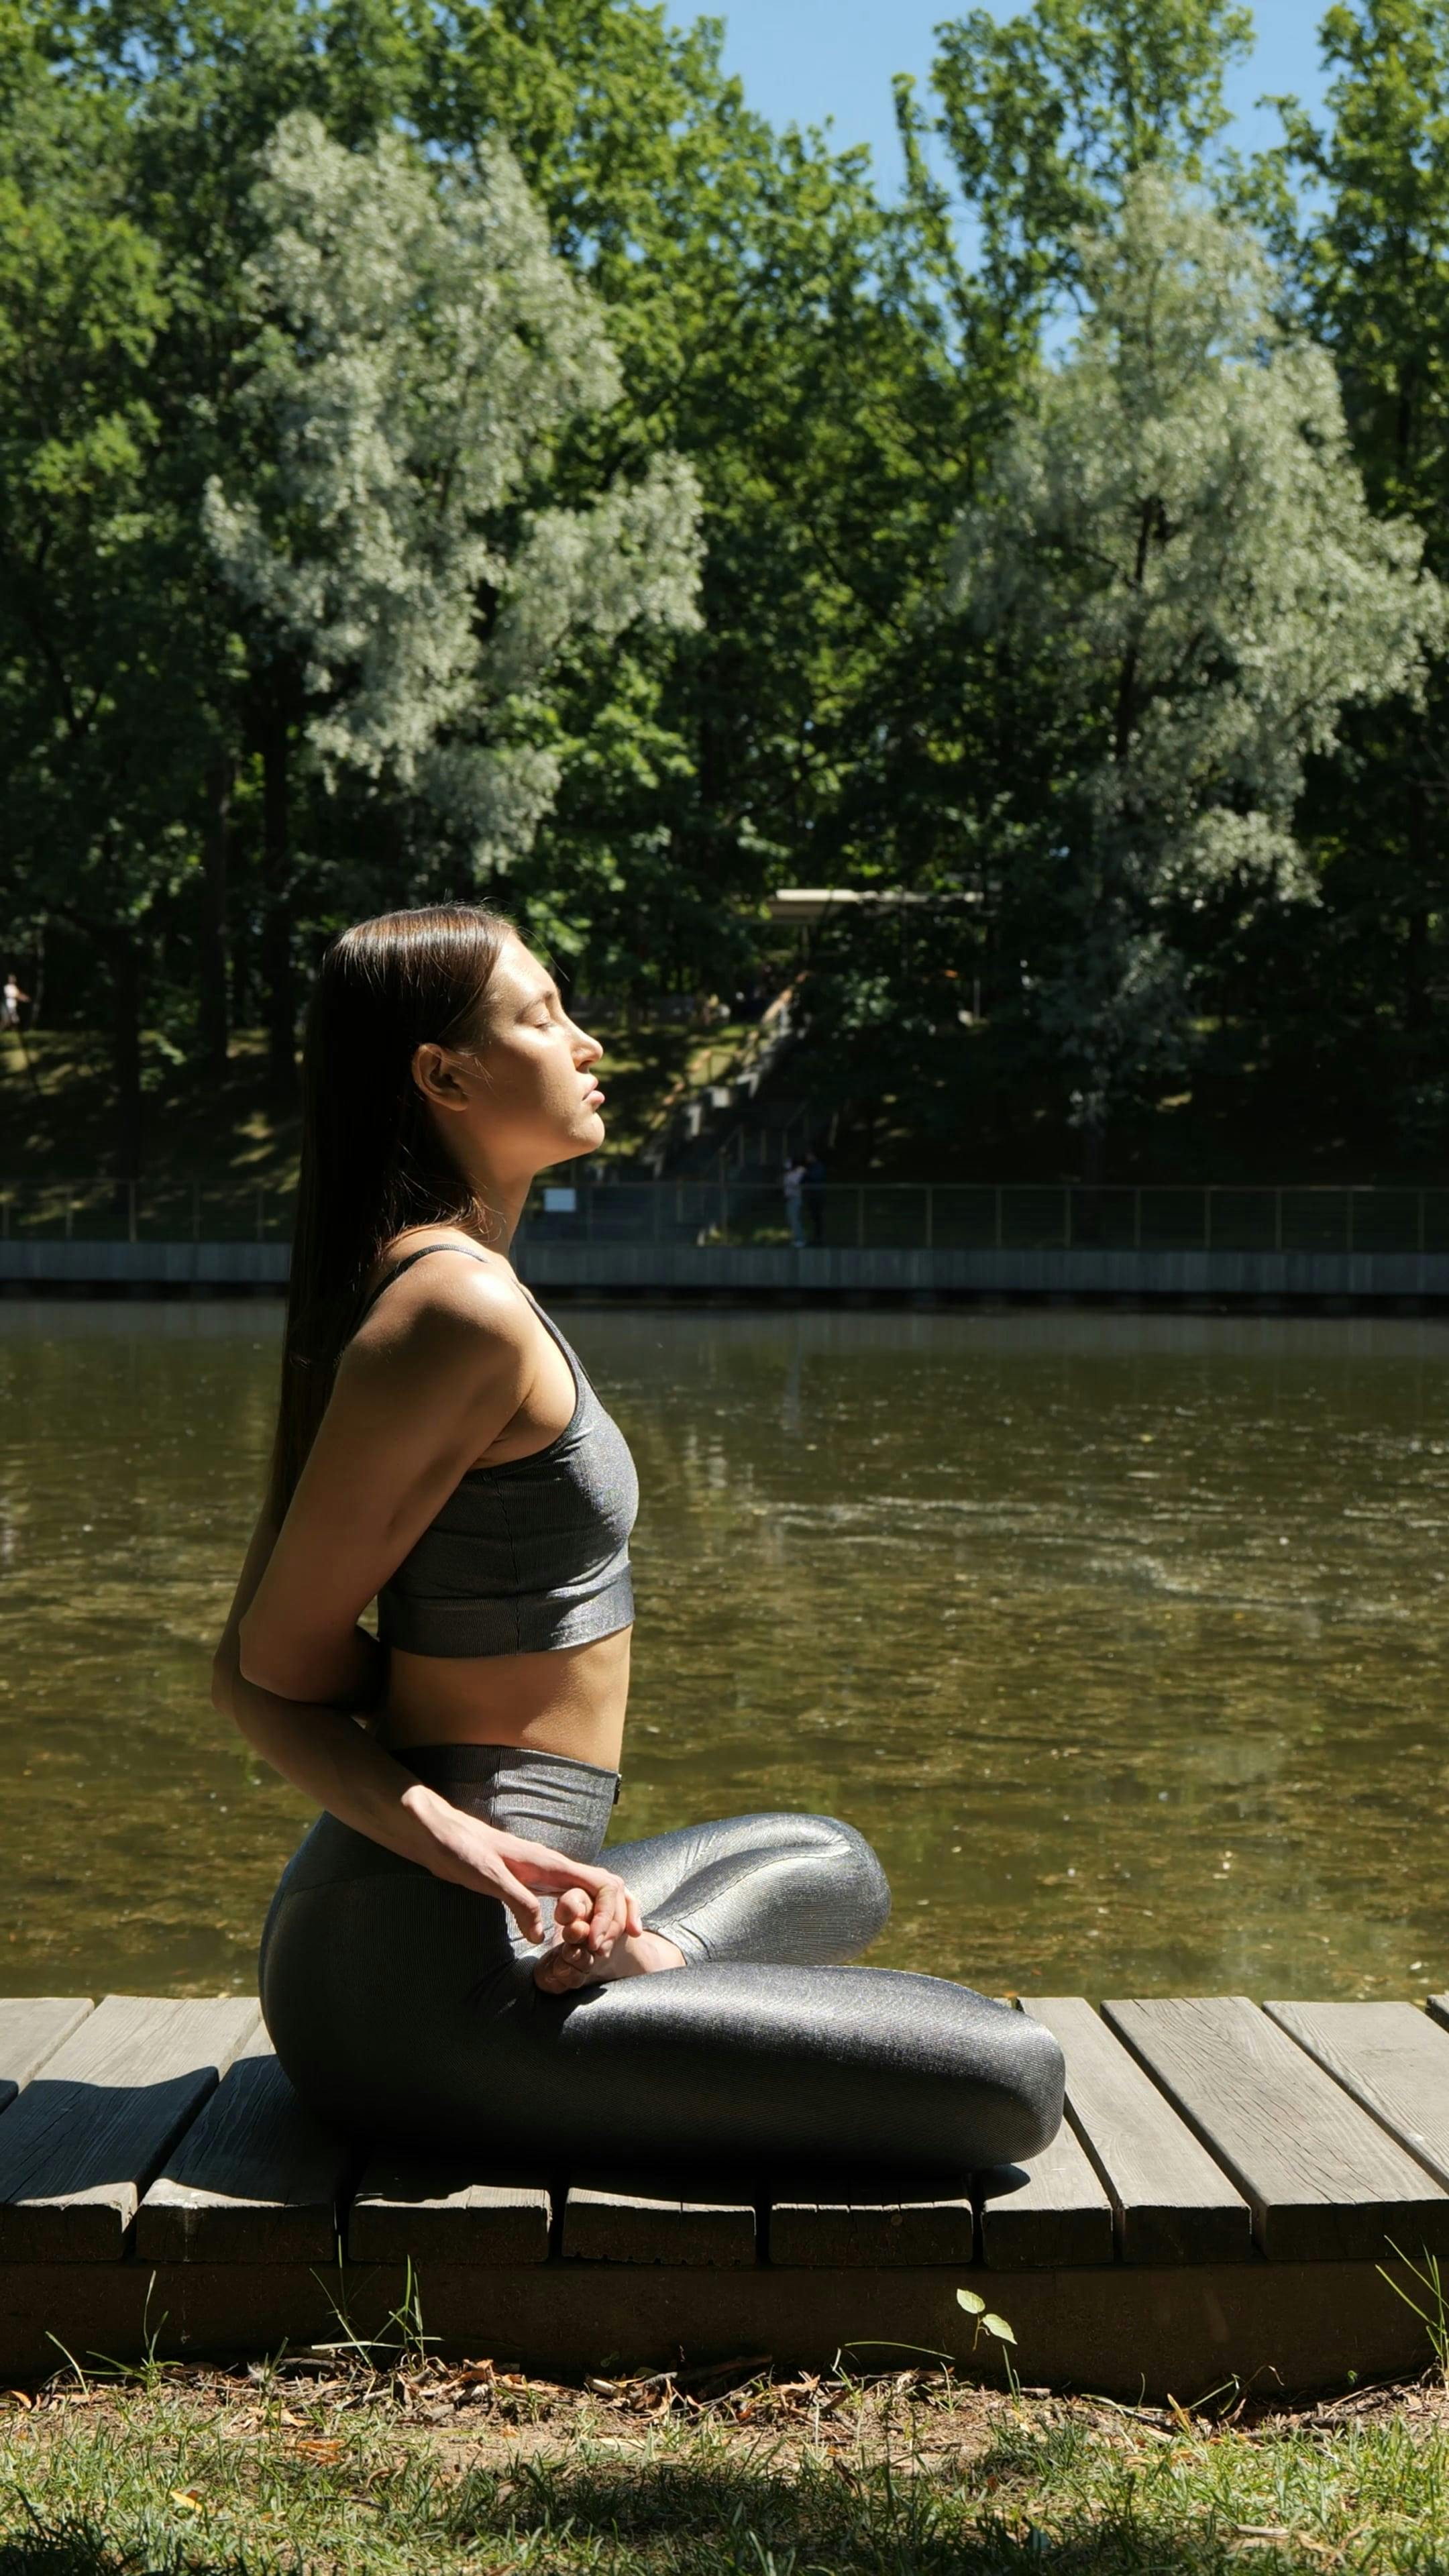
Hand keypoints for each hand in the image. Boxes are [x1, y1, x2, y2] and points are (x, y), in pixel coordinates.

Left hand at [400, 1782, 641, 1945]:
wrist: (440, 1835)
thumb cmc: (461, 1849)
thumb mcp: (488, 1877)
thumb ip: (517, 1901)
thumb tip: (540, 1936)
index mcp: (550, 1864)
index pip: (603, 1884)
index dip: (609, 1914)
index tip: (594, 1942)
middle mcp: (555, 1868)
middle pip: (606, 1889)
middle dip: (614, 1919)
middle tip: (598, 1952)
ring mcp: (546, 1876)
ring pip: (592, 1894)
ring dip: (603, 1919)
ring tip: (596, 1949)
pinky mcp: (534, 1885)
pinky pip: (571, 1899)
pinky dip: (584, 1916)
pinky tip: (578, 1936)